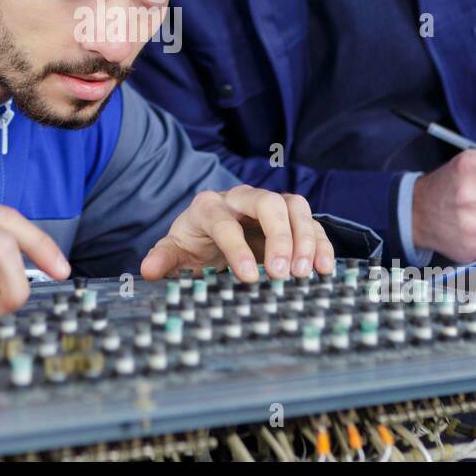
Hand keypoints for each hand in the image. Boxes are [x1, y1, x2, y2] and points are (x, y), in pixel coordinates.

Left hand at [140, 185, 333, 282]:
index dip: (236, 247)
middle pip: (267, 203)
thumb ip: (164, 259)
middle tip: (281, 273)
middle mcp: (241, 198)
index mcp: (209, 206)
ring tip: (306, 273)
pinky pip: (311, 222)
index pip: (225, 221)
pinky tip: (325, 269)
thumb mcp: (176, 253)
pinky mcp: (290, 218)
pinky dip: (321, 243)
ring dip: (304, 238)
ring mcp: (269, 204)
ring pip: (294, 206)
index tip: (248, 277)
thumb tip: (150, 270)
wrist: (211, 235)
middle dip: (278, 236)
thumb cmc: (194, 244)